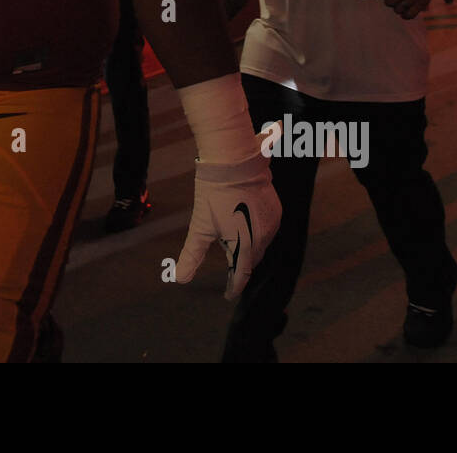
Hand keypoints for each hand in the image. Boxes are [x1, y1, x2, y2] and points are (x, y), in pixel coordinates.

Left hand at [175, 125, 281, 299]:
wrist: (234, 162)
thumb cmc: (214, 195)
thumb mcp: (199, 228)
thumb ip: (192, 256)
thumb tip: (180, 279)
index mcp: (245, 246)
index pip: (241, 275)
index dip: (234, 287)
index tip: (228, 295)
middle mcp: (264, 238)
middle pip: (252, 261)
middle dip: (240, 268)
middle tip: (230, 274)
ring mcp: (273, 223)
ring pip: (261, 245)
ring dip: (249, 250)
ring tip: (236, 250)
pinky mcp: (276, 210)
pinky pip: (267, 230)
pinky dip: (256, 234)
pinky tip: (246, 228)